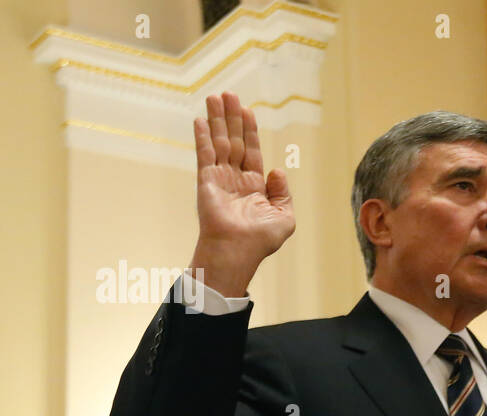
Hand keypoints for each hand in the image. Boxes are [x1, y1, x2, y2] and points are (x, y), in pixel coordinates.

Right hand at [189, 92, 294, 297]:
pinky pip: (204, 154)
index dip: (249, 130)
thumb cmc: (260, 241)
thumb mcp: (284, 217)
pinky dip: (203, 136)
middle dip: (232, 117)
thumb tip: (277, 170)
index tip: (247, 109)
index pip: (251, 151)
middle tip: (228, 93)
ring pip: (218, 142)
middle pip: (233, 140)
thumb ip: (283, 193)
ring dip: (217, 119)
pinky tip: (201, 119)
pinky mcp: (206, 181)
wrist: (237, 252)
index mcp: (254, 186)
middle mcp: (235, 179)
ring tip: (214, 96)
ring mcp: (219, 178)